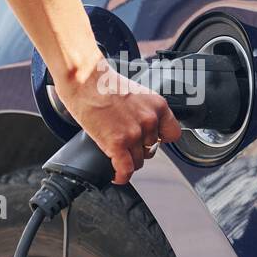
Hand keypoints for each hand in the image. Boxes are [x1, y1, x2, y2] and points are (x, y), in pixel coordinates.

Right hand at [55, 58, 182, 184]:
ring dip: (127, 161)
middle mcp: (149, 120)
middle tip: (125, 144)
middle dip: (138, 149)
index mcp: (157, 105)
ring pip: (138, 162)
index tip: (151, 141)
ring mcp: (134, 133)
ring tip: (117, 155)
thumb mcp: (136, 94)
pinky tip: (117, 176)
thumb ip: (145, 111)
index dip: (159, 140)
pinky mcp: (117, 143)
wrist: (84, 80)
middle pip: (152, 150)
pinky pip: (125, 170)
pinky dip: (121, 176)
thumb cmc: (104, 84)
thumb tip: (144, 129)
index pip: (172, 135)